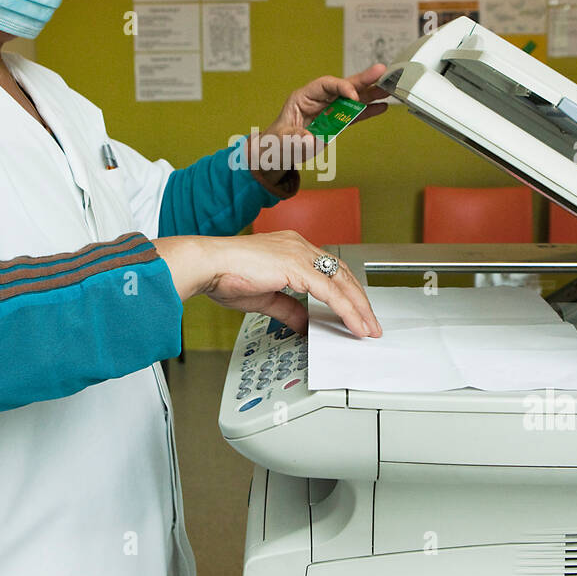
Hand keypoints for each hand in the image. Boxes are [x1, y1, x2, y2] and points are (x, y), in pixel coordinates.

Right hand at [152, 233, 381, 337]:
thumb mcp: (265, 298)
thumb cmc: (225, 275)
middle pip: (342, 274)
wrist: (207, 265)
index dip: (346, 291)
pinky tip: (354, 325)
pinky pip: (331, 293)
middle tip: (369, 323)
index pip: (329, 270)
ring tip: (368, 329)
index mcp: (292, 249)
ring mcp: (300, 254)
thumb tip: (304, 323)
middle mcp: (300, 246)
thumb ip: (289, 309)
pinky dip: (347, 310)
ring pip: (342, 283)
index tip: (355, 311)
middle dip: (359, 301)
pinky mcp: (298, 267)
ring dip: (359, 308)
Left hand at [250, 63, 390, 177]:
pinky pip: (354, 115)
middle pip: (343, 86)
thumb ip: (295, 138)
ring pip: (352, 99)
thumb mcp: (282, 140)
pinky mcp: (335, 123)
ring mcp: (329, 111)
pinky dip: (367, 111)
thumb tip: (310, 139)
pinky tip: (382, 107)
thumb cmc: (277, 142)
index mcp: (303, 97)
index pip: (326, 85)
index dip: (342, 87)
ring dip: (371, 94)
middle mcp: (318, 100)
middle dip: (362, 80)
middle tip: (381, 71)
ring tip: (389, 89)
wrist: (278, 153)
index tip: (354, 97)